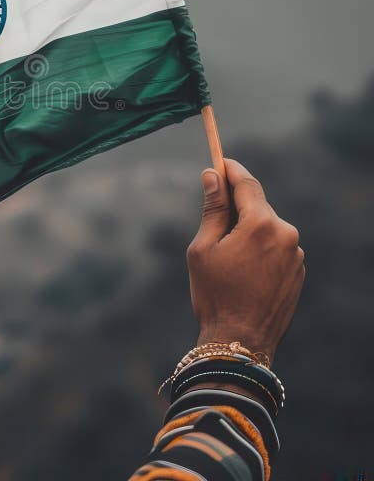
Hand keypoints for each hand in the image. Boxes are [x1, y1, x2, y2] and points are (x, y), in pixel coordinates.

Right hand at [187, 158, 304, 363]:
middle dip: (236, 206)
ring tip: (227, 257)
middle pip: (257, 206)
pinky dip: (260, 248)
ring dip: (248, 230)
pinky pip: (277, 247)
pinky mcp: (299, 271)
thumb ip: (213, 208)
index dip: (230, 169)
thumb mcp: (204, 247)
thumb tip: (212, 176)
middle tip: (212, 218)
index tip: (218, 160)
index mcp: (261, 225)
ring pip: (267, 228)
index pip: (246, 183)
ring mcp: (296, 254)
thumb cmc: (214, 293)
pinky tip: (243, 271)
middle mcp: (285, 234)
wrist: (240, 342)